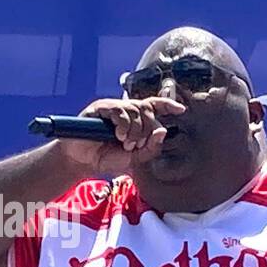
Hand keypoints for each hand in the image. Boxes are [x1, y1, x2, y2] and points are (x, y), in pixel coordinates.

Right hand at [57, 97, 186, 176]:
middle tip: (136, 144)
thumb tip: (163, 131)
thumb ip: (151, 148)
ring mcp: (113, 107)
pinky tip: (118, 136)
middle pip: (147, 109)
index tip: (181, 109)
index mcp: (137, 120)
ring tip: (125, 143)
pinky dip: (123, 125)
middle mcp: (126, 110)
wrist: (85, 162)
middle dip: (147, 129)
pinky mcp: (100, 108)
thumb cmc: (109, 158)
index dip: (168, 105)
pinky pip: (119, 110)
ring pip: (135, 110)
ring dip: (134, 130)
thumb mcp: (135, 158)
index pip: (155, 106)